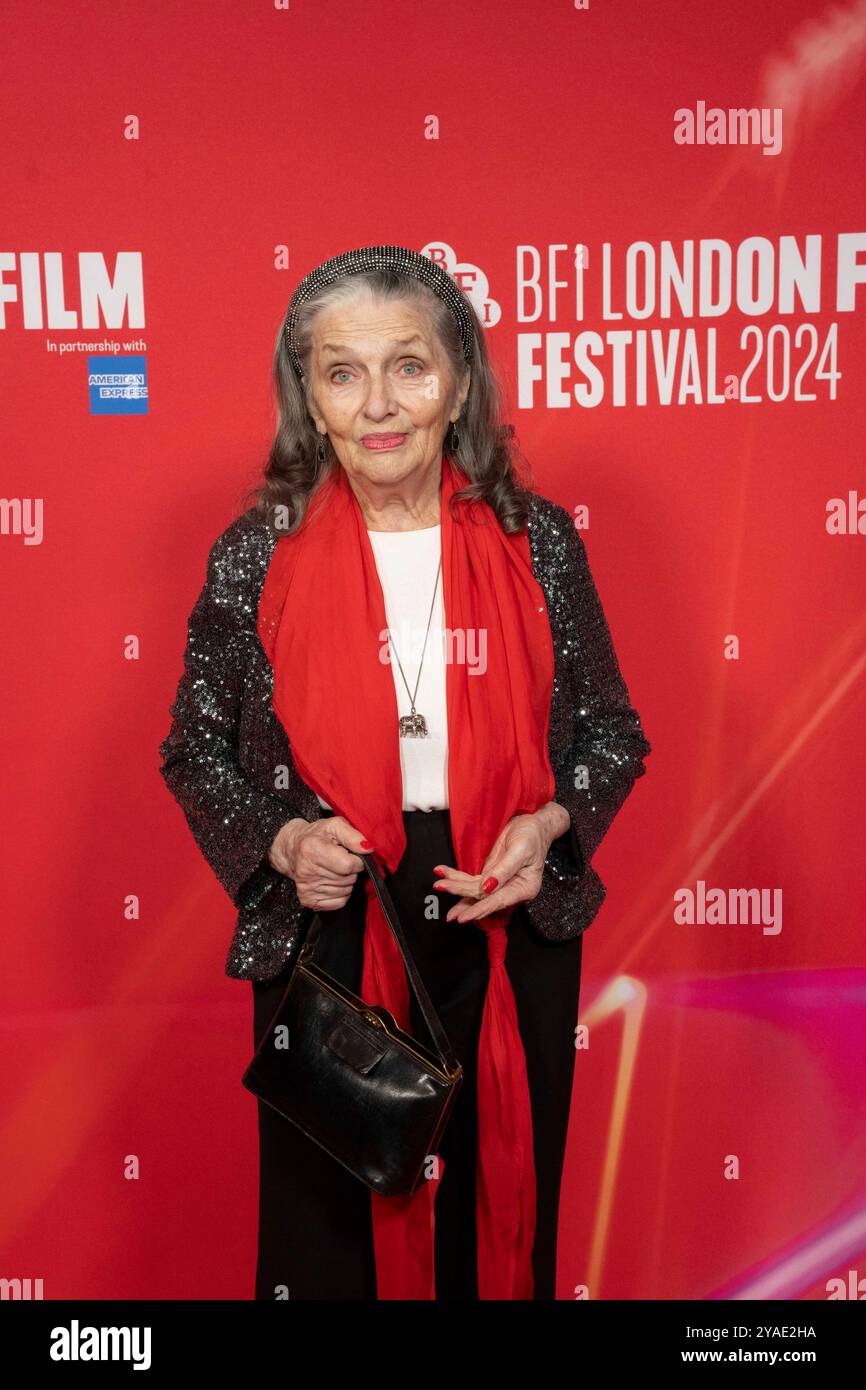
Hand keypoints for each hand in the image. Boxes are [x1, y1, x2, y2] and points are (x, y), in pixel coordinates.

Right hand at [267, 816, 373, 911]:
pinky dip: (341, 893)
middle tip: (341, 861)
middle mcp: (307, 871)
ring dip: (346, 881)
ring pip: (345, 891)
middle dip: (351, 871)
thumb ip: (353, 835)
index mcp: (313, 849)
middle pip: (348, 879)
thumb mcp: (335, 825)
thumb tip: (368, 849)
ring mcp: (306, 888)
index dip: (357, 860)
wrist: (293, 849)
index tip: (352, 855)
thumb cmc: (317, 836)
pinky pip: (339, 902)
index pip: (348, 865)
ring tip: (335, 869)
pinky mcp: (308, 900)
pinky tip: (332, 881)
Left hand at [432, 802, 569, 923]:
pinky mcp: (491, 874)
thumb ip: (504, 870)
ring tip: (439, 885)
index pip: (497, 901)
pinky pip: (472, 880)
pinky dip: (458, 878)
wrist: (533, 823)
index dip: (479, 909)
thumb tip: (487, 888)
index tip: (463, 917)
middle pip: (482, 896)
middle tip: (442, 890)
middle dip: (461, 894)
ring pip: (474, 890)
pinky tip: (446, 876)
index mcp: (524, 889)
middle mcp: (511, 889)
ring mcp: (499, 882)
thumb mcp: (520, 850)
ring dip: (456, 887)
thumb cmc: (533, 835)